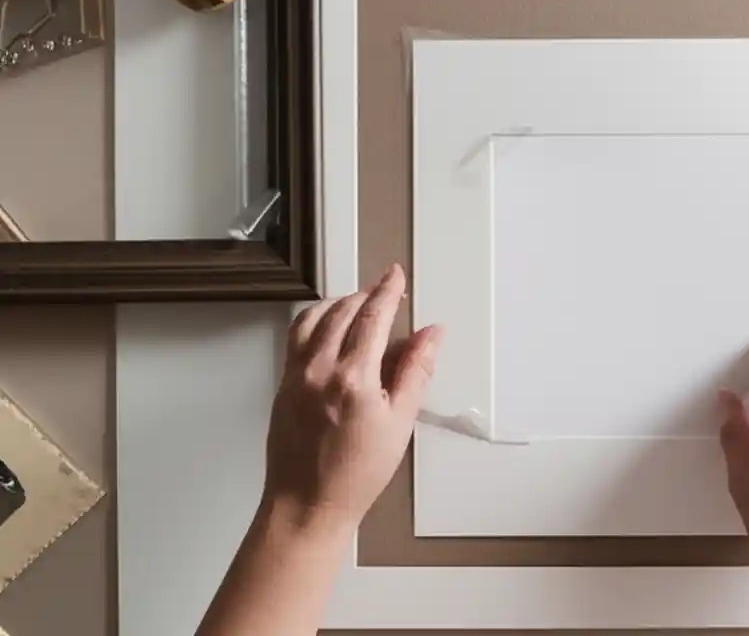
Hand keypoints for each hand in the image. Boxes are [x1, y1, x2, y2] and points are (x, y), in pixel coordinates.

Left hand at [262, 264, 442, 530]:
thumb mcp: (400, 423)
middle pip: (343, 311)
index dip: (388, 291)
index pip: (373, 317)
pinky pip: (297, 336)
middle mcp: (319, 369)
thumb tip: (431, 334)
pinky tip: (328, 326)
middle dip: (367, 294)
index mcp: (353, 378)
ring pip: (314, 318)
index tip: (397, 275)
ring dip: (339, 303)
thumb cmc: (357, 474)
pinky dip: (315, 320)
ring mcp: (295, 375)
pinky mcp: (283, 385)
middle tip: (386, 292)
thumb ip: (415, 371)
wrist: (307, 505)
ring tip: (358, 304)